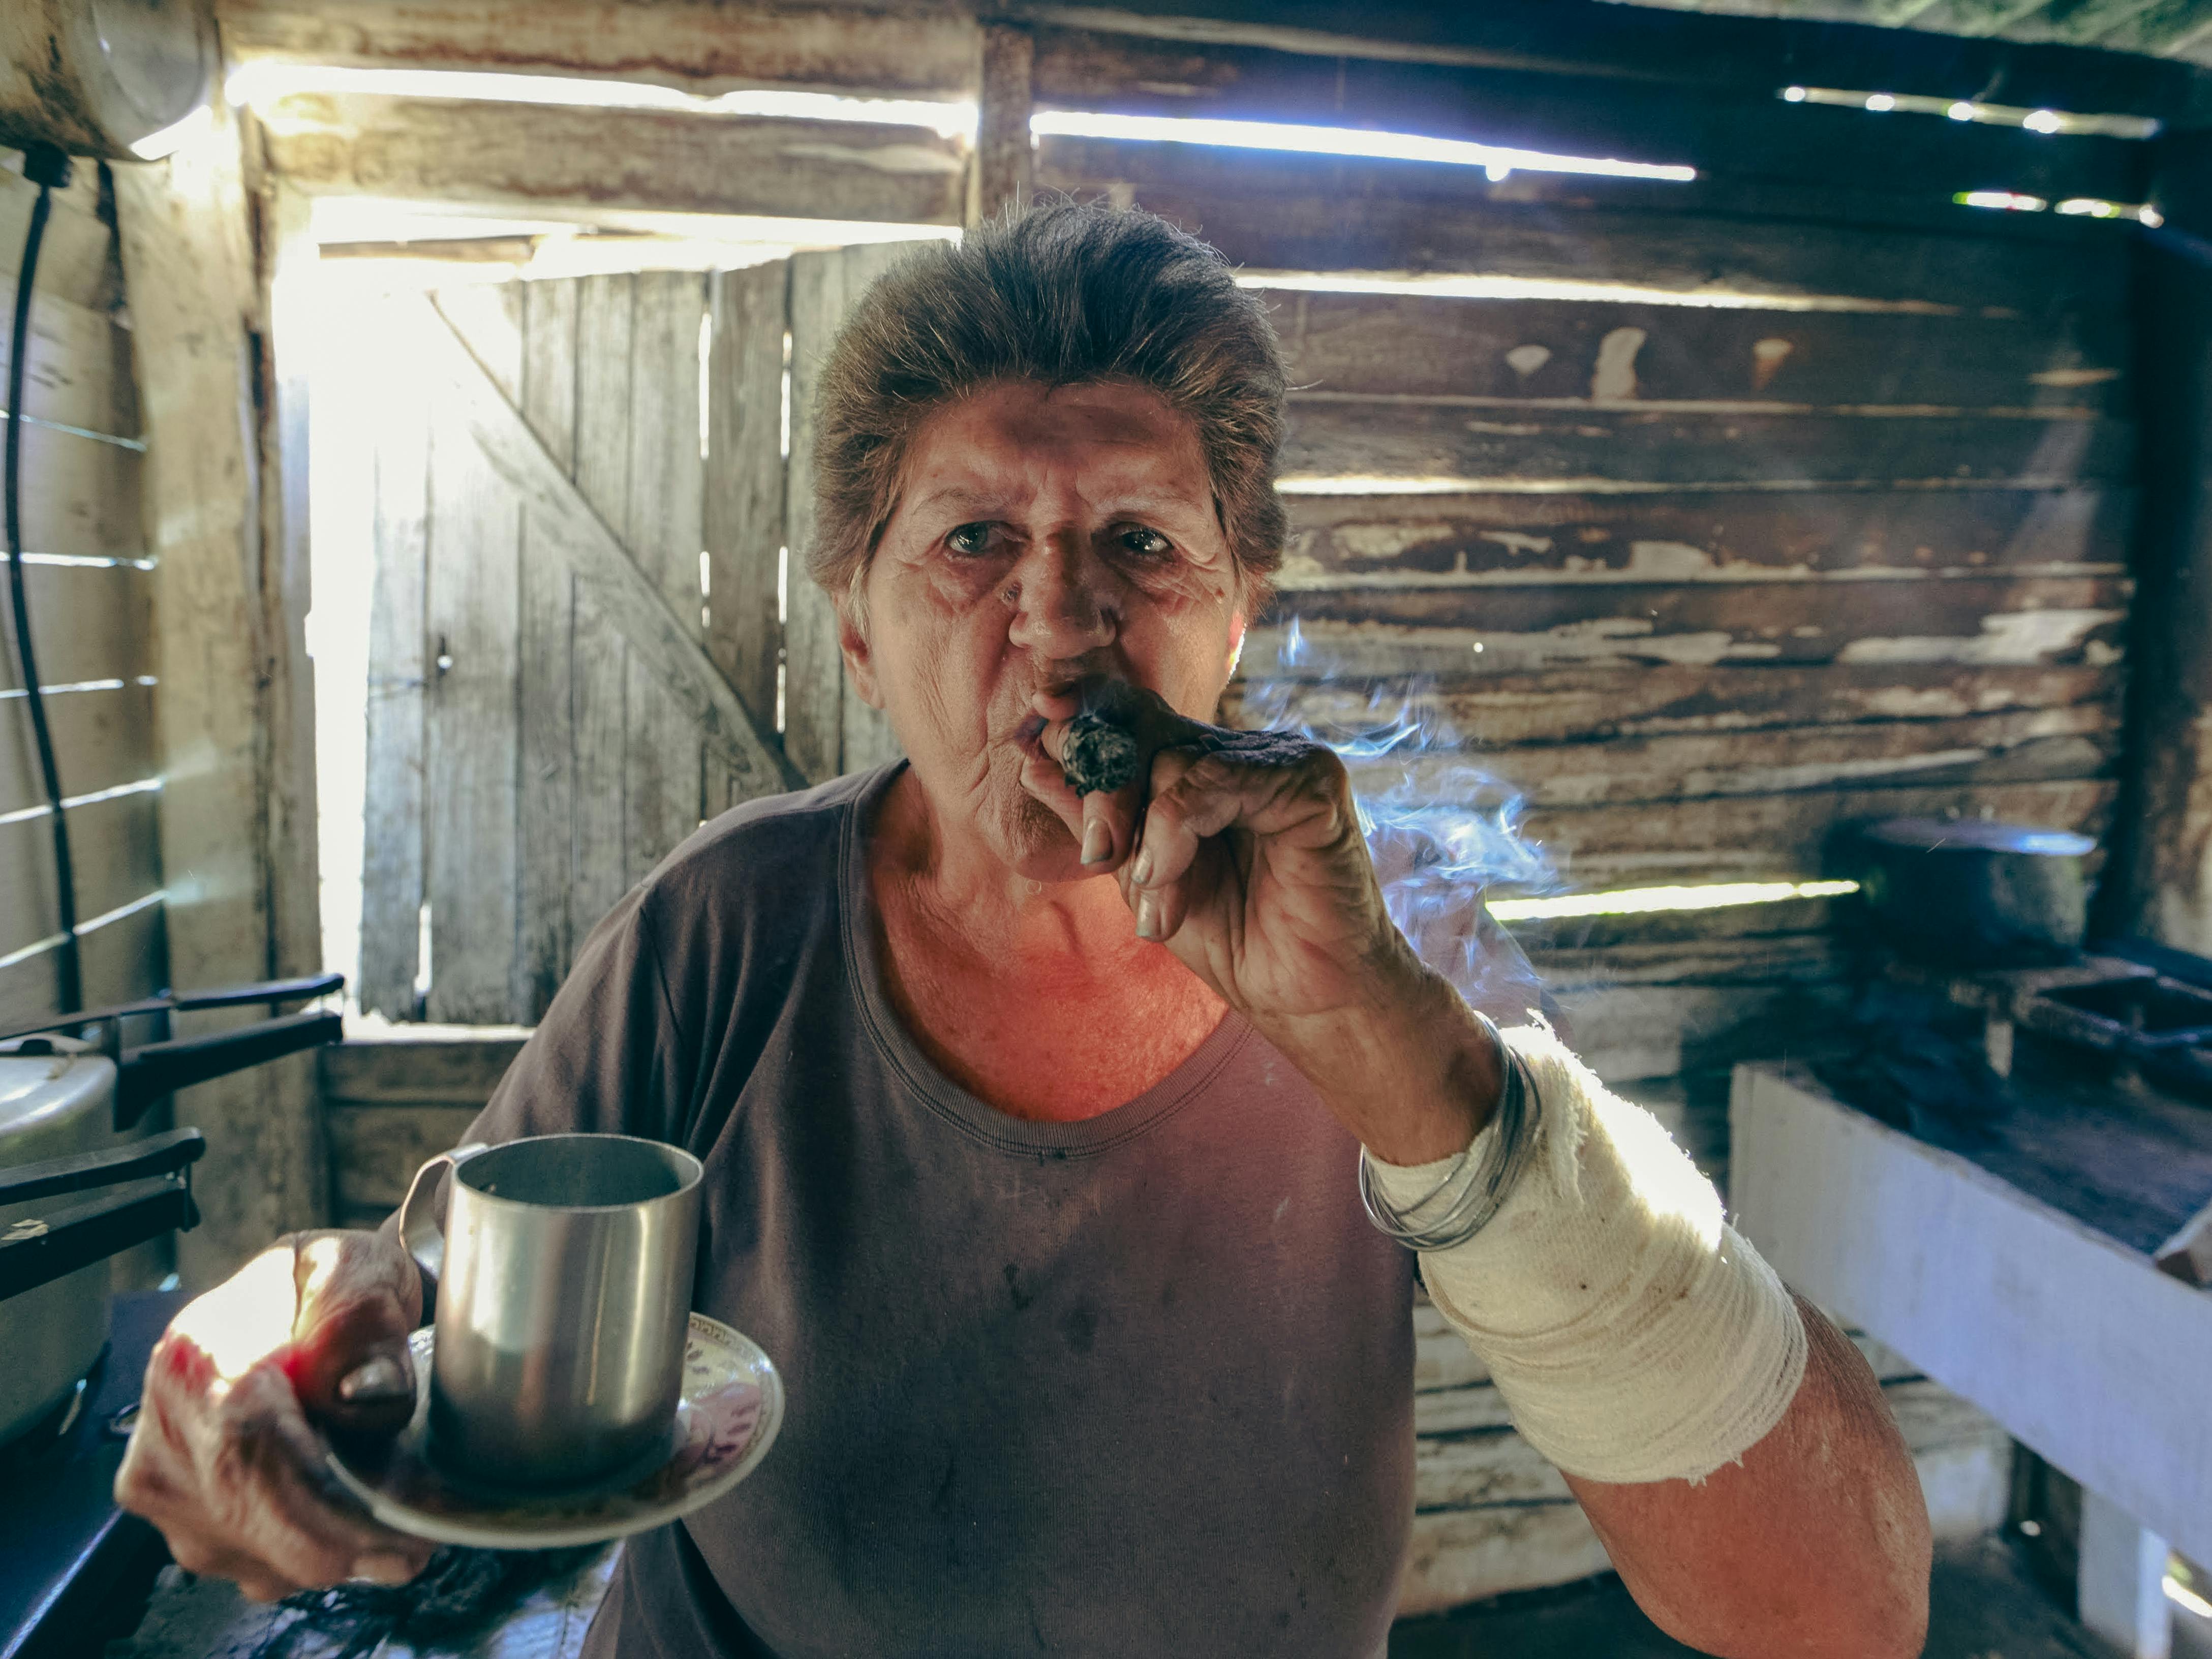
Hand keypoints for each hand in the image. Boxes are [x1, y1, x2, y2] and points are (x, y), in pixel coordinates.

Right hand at [115, 1229, 436, 1600]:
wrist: (295, 1307)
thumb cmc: (331, 1289)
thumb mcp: (360, 1275)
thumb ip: (364, 1326)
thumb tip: (371, 1395)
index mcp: (196, 1361)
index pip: (248, 1454)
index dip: (326, 1507)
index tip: (401, 1533)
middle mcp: (166, 1435)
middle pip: (254, 1522)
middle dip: (348, 1545)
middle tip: (420, 1541)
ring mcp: (170, 1490)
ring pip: (262, 1558)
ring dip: (338, 1553)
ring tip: (394, 1517)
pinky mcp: (189, 1525)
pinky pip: (262, 1566)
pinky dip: (317, 1555)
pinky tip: (351, 1520)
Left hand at [1026, 679, 1501, 1160]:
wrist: (1299, 995)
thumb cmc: (1227, 937)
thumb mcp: (1138, 875)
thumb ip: (1095, 819)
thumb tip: (1030, 758)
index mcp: (1200, 764)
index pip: (1132, 718)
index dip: (1083, 719)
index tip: (1032, 732)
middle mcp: (1239, 750)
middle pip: (1145, 731)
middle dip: (1105, 792)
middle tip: (1097, 856)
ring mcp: (1278, 757)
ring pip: (1175, 760)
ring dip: (1148, 838)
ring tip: (1158, 900)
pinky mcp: (1311, 779)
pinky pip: (1216, 779)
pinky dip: (1178, 829)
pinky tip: (1172, 877)